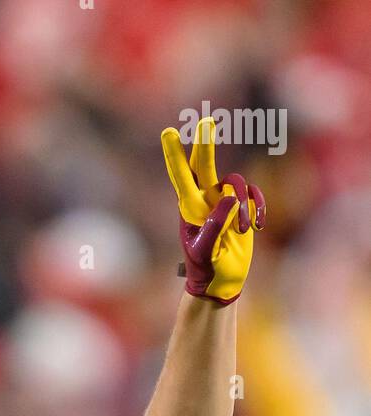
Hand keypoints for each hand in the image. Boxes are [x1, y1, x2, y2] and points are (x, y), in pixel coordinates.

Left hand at [161, 115, 264, 304]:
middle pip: (204, 165)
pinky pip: (253, 194)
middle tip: (206, 121)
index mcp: (189, 210)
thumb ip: (215, 226)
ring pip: (235, 183)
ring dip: (244, 207)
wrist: (221, 282)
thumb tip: (229, 198)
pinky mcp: (241, 207)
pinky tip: (259, 226)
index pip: (180, 177)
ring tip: (243, 231)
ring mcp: (223, 202)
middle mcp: (204, 200)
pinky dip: (259, 208)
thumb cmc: (208, 270)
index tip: (168, 132)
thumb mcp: (207, 253)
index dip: (175, 155)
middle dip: (205, 144)